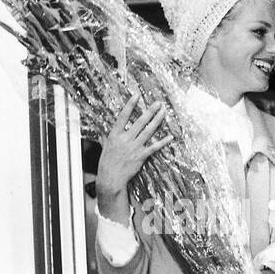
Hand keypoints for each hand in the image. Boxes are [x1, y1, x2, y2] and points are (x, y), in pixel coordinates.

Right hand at [96, 95, 170, 214]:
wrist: (110, 177)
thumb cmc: (106, 162)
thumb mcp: (105, 146)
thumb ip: (107, 137)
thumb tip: (106, 132)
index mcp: (114, 134)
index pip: (123, 116)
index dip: (130, 105)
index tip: (137, 96)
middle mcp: (125, 139)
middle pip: (139, 122)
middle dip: (150, 111)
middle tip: (158, 103)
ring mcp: (134, 147)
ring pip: (148, 131)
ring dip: (157, 121)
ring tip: (164, 113)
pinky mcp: (141, 156)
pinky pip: (154, 147)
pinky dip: (162, 142)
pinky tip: (170, 137)